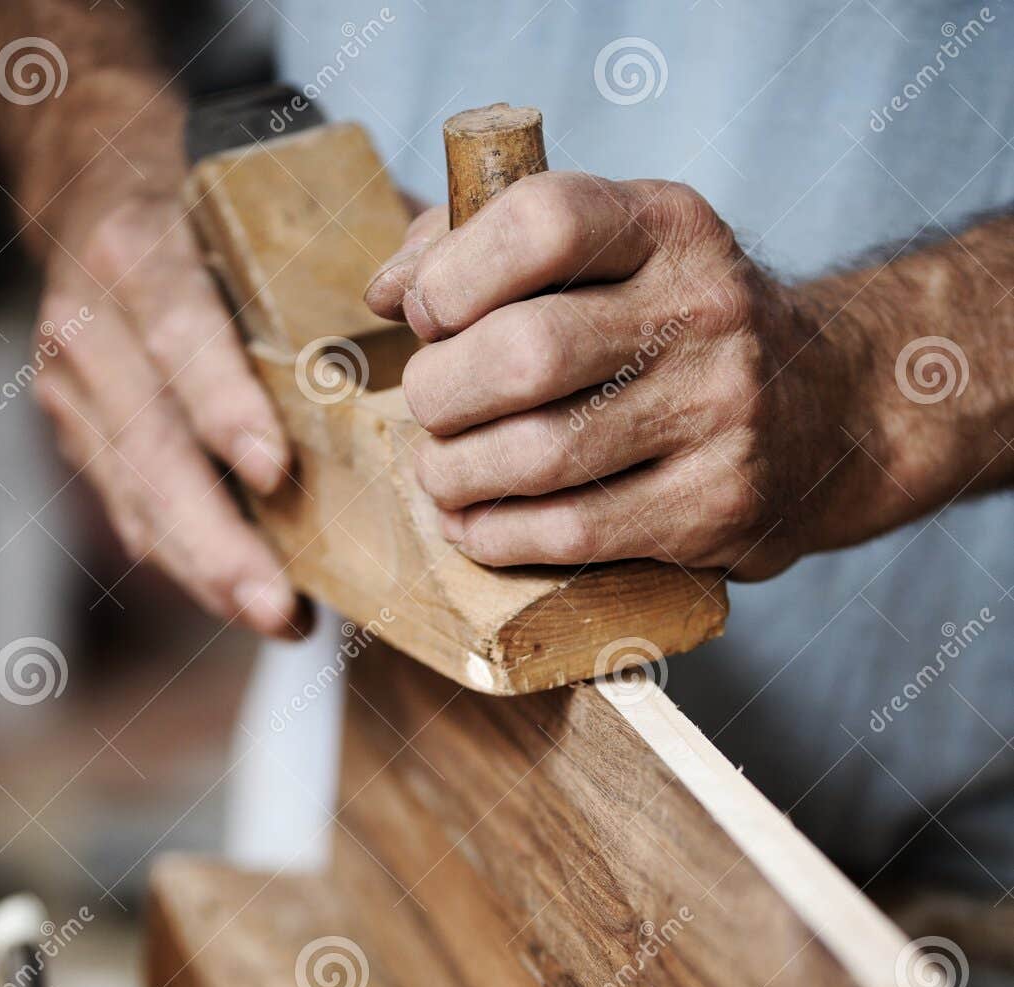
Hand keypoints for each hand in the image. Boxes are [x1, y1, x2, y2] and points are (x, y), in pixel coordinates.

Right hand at [31, 87, 303, 636]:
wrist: (98, 182)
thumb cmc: (210, 199)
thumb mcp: (263, 192)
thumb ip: (348, 245)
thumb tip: (438, 305)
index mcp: (140, 254)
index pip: (180, 334)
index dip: (223, 405)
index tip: (274, 472)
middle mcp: (91, 327)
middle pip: (150, 449)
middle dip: (215, 538)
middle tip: (277, 605)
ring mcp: (73, 390)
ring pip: (136, 500)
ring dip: (208, 571)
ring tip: (280, 620)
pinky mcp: (77, 436)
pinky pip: (133, 515)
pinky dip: (191, 564)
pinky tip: (250, 601)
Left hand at [365, 174, 880, 581]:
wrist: (830, 413)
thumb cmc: (680, 330)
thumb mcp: (620, 253)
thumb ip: (497, 245)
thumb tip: (389, 290)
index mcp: (671, 226)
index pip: (542, 221)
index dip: (453, 272)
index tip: (423, 313)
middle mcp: (705, 311)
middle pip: (525, 353)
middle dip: (440, 391)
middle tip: (426, 407)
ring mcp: (719, 414)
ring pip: (541, 454)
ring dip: (455, 473)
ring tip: (439, 472)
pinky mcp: (716, 507)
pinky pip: (573, 532)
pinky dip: (497, 534)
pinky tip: (474, 525)